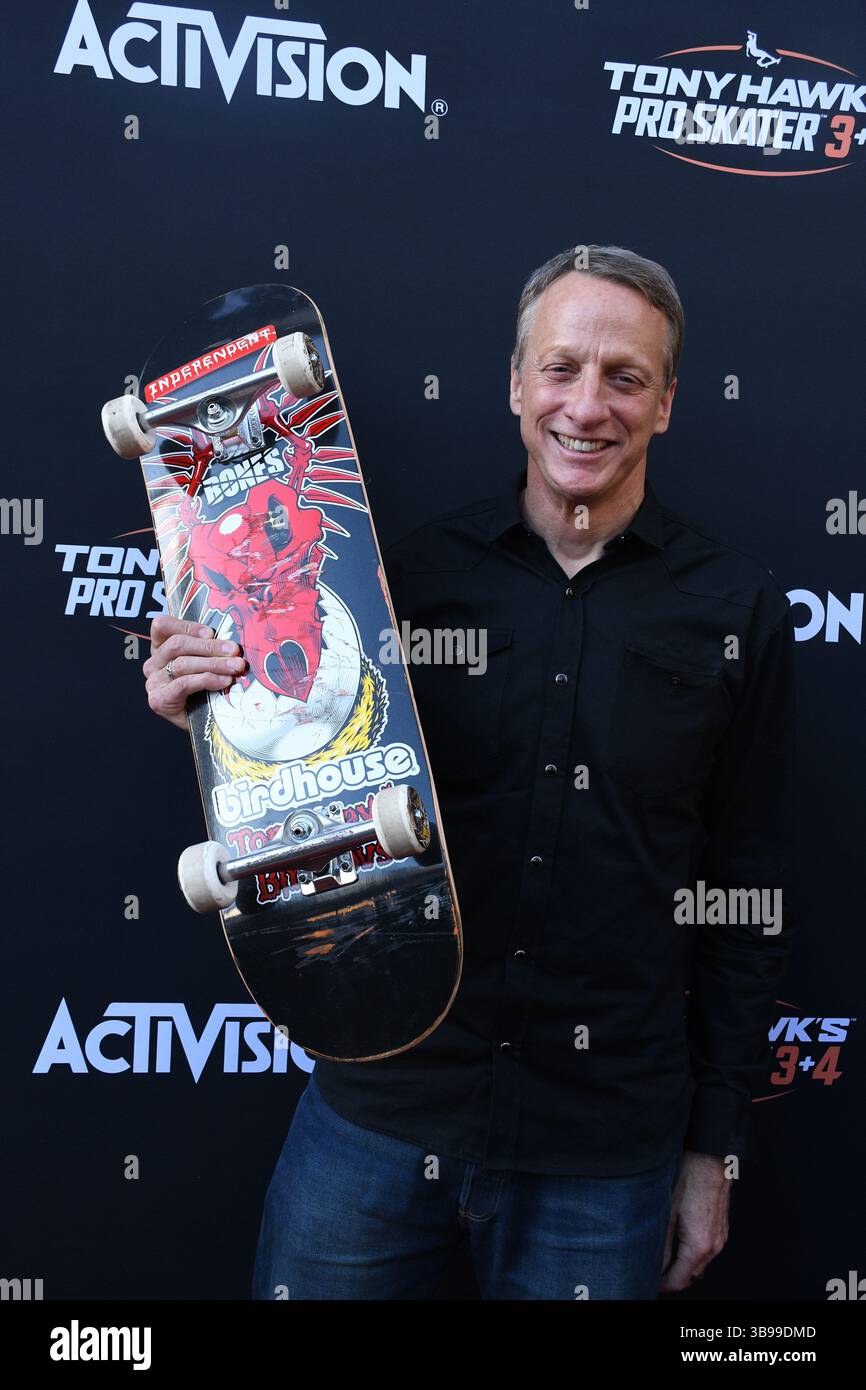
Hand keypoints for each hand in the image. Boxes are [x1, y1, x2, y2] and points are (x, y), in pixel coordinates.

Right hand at [143, 614, 246, 730]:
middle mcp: (153, 664)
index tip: (211, 632)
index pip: (162, 626)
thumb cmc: (204, 692)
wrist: (202, 725)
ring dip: (214, 663)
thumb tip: (229, 641)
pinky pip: (184, 683)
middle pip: (177, 645)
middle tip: (234, 651)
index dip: (187, 626)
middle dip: (209, 647)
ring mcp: (154, 682)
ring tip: (235, 667)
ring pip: (182, 663)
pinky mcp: (159, 699)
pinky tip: (223, 681)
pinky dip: (206, 680)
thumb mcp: (205, 664)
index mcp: (160, 648)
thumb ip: (208, 648)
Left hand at [659, 1150, 730, 1291]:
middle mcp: (714, 1246)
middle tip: (651, 1267)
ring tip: (661, 1251)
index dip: (661, 1285)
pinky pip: (706, 1249)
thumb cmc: (689, 1179)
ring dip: (681, 1263)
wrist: (709, 1157)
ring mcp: (720, 1237)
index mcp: (699, 1246)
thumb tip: (654, 1266)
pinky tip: (677, 1237)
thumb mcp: (666, 1213)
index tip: (648, 1280)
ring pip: (698, 1263)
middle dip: (670, 1275)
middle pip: (690, 1275)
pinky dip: (691, 1251)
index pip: (679, 1281)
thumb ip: (662, 1245)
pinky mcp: (721, 1228)